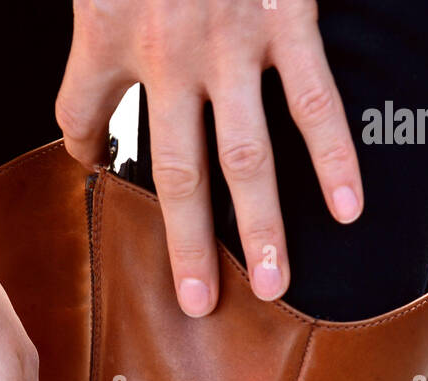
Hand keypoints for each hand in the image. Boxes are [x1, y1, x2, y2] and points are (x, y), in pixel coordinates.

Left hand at [56, 0, 362, 314]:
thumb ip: (92, 24)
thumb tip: (82, 89)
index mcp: (109, 33)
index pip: (77, 115)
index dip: (79, 149)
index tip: (92, 170)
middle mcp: (169, 53)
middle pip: (176, 172)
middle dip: (187, 245)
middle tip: (197, 305)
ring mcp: (232, 42)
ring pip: (248, 156)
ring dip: (264, 226)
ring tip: (274, 286)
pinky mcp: (287, 18)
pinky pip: (314, 101)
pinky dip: (335, 157)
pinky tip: (349, 207)